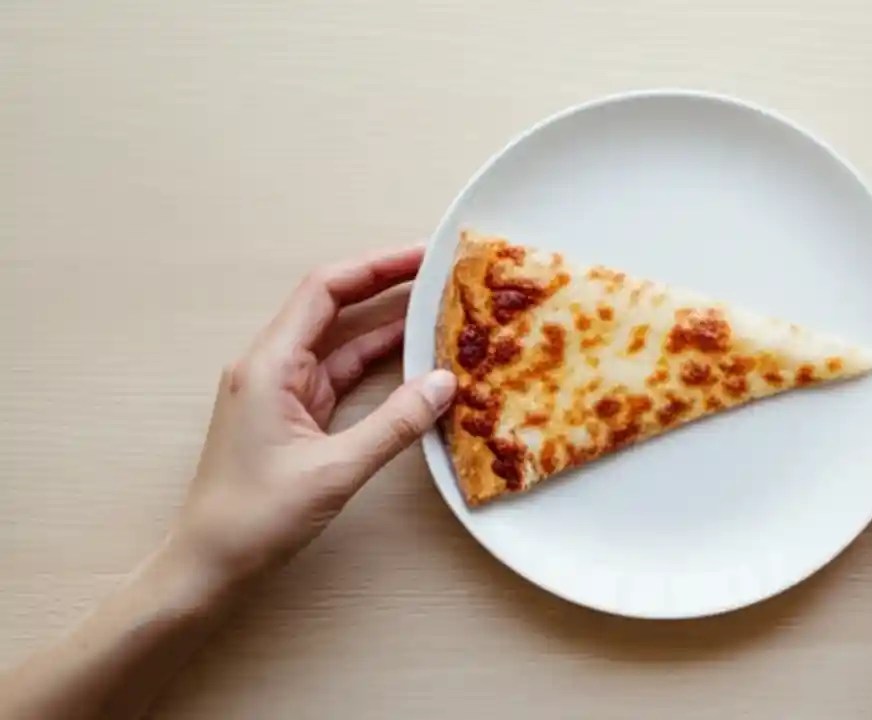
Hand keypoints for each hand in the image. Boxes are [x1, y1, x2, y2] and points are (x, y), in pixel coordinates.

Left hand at [173, 246, 456, 591]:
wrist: (208, 564)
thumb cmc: (256, 517)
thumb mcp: (335, 469)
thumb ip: (394, 423)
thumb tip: (444, 383)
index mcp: (269, 364)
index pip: (326, 291)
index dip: (376, 266)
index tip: (423, 256)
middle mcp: (271, 366)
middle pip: (333, 307)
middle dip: (386, 286)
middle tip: (440, 275)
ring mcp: (281, 390)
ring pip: (340, 342)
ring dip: (385, 326)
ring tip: (437, 311)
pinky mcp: (292, 415)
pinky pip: (339, 375)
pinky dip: (375, 364)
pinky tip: (412, 361)